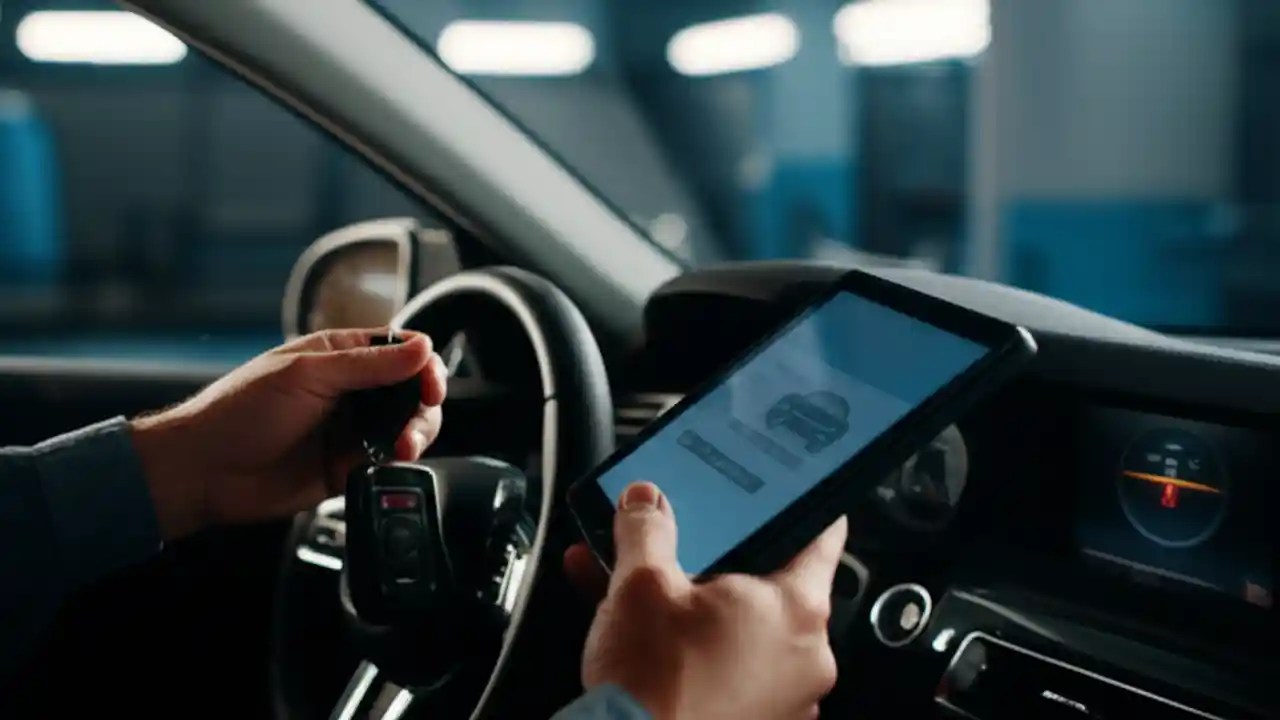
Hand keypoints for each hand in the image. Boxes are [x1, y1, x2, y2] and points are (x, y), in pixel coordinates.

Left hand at [131, 328, 447, 539]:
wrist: (204, 471)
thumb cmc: (239, 412)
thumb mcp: (306, 375)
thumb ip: (368, 364)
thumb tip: (422, 348)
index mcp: (338, 356)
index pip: (399, 350)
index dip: (423, 364)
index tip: (430, 383)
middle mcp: (349, 391)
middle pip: (411, 391)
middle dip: (424, 404)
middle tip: (418, 418)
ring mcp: (349, 429)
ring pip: (406, 427)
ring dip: (416, 434)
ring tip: (403, 447)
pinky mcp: (346, 467)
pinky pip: (387, 462)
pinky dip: (397, 462)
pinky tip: (387, 462)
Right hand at [564, 482, 846, 719]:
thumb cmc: (654, 682)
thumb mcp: (642, 584)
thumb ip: (647, 530)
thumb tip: (646, 500)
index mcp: (797, 609)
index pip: (822, 538)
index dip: (804, 507)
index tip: (795, 492)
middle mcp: (805, 657)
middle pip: (770, 586)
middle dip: (721, 563)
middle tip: (685, 543)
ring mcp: (782, 699)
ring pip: (738, 630)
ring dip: (693, 605)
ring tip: (640, 587)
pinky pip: (722, 668)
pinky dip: (688, 646)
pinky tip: (635, 631)